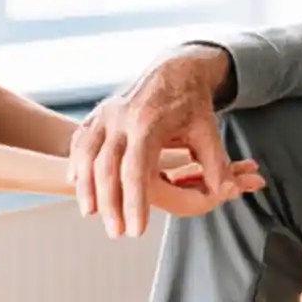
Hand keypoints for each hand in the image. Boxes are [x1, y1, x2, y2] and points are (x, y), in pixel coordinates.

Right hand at [68, 44, 253, 237]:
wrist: (174, 68)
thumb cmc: (192, 103)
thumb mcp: (208, 130)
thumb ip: (216, 162)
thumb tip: (224, 191)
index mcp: (148, 122)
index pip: (136, 169)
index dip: (135, 202)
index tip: (137, 229)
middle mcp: (122, 117)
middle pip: (106, 166)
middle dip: (109, 203)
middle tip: (116, 232)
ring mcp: (107, 114)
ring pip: (86, 153)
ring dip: (86, 185)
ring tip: (91, 212)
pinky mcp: (99, 114)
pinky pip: (81, 141)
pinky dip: (77, 163)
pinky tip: (77, 182)